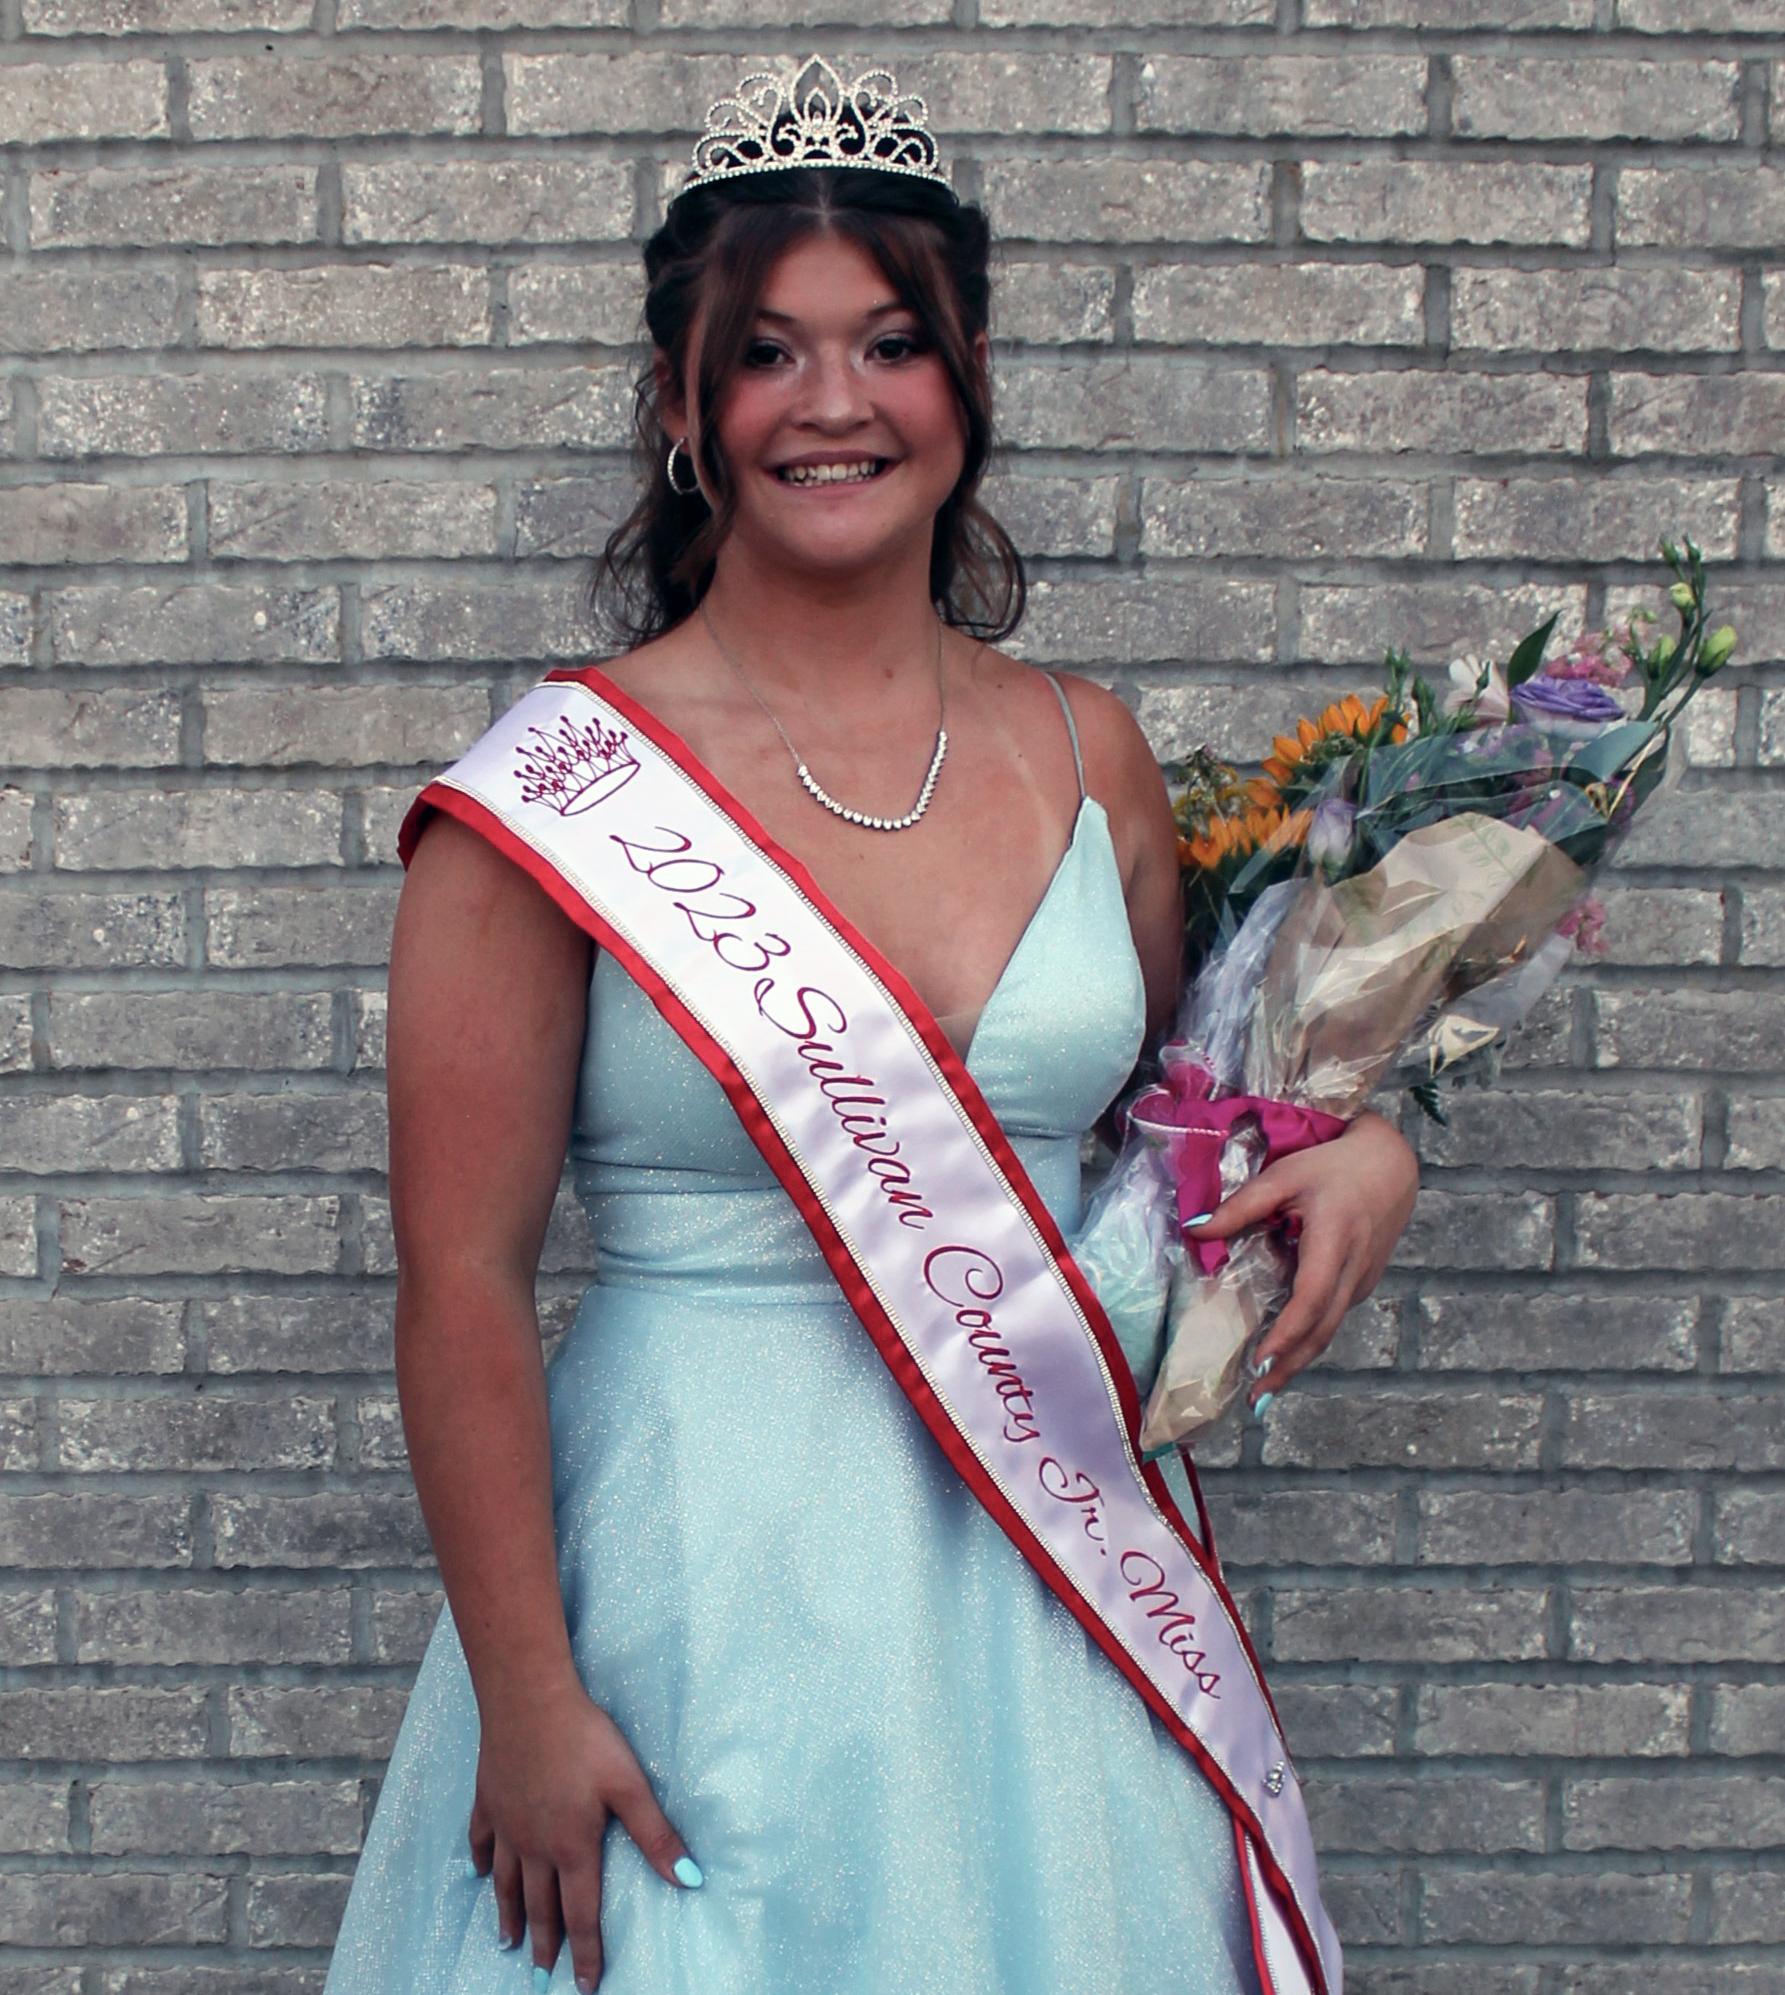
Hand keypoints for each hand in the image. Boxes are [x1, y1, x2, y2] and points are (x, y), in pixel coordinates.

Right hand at [469, 1678, 700, 1992]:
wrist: (528, 1699)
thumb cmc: (584, 1739)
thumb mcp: (629, 1785)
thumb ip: (656, 1836)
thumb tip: (690, 1881)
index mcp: (572, 1847)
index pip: (581, 1914)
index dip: (587, 1953)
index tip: (586, 1987)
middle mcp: (535, 1846)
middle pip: (540, 1906)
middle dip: (545, 1945)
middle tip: (543, 1977)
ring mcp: (506, 1824)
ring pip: (505, 1882)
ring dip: (509, 1914)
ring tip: (509, 1942)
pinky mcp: (488, 1800)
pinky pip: (480, 1841)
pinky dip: (478, 1862)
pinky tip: (475, 1873)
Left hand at [1185, 1109, 1418, 1405]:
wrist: (1391, 1165)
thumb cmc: (1332, 1166)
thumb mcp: (1283, 1177)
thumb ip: (1240, 1206)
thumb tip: (1193, 1231)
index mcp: (1334, 1239)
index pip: (1312, 1297)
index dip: (1288, 1333)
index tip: (1261, 1361)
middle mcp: (1355, 1268)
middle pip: (1323, 1329)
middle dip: (1290, 1366)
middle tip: (1255, 1398)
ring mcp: (1364, 1280)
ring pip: (1330, 1329)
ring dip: (1299, 1360)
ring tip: (1264, 1389)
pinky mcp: (1364, 1283)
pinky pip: (1335, 1317)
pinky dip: (1310, 1339)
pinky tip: (1285, 1353)